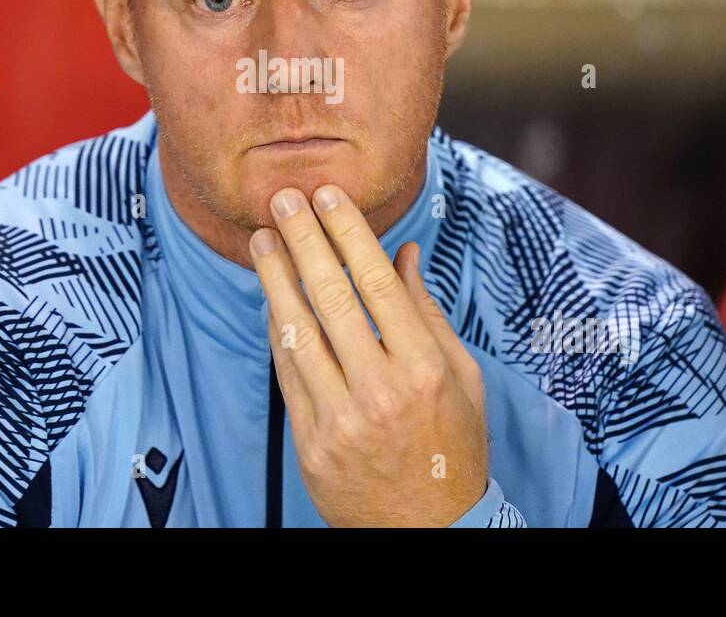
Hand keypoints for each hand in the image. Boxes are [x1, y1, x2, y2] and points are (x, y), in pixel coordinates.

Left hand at [249, 183, 489, 526]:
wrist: (429, 531)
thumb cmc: (454, 448)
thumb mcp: (463, 378)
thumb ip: (428, 313)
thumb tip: (404, 254)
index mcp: (423, 369)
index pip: (376, 283)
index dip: (348, 232)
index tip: (329, 195)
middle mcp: (379, 391)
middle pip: (330, 297)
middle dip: (303, 240)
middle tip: (283, 200)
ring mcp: (339, 419)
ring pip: (297, 332)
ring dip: (275, 278)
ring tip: (262, 240)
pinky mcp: (310, 442)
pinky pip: (286, 372)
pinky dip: (277, 329)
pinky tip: (271, 297)